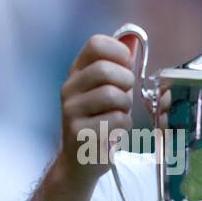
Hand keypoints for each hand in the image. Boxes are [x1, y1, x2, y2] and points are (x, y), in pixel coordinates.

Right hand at [56, 33, 137, 182]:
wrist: (81, 160)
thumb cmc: (101, 120)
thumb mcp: (108, 91)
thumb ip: (118, 69)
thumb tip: (132, 41)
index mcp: (77, 72)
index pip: (96, 44)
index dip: (119, 51)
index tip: (127, 64)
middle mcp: (69, 88)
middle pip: (106, 71)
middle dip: (126, 83)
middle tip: (126, 96)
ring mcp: (71, 110)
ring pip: (113, 96)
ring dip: (126, 107)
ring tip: (118, 116)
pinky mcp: (79, 132)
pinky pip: (116, 120)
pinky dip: (123, 127)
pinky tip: (113, 132)